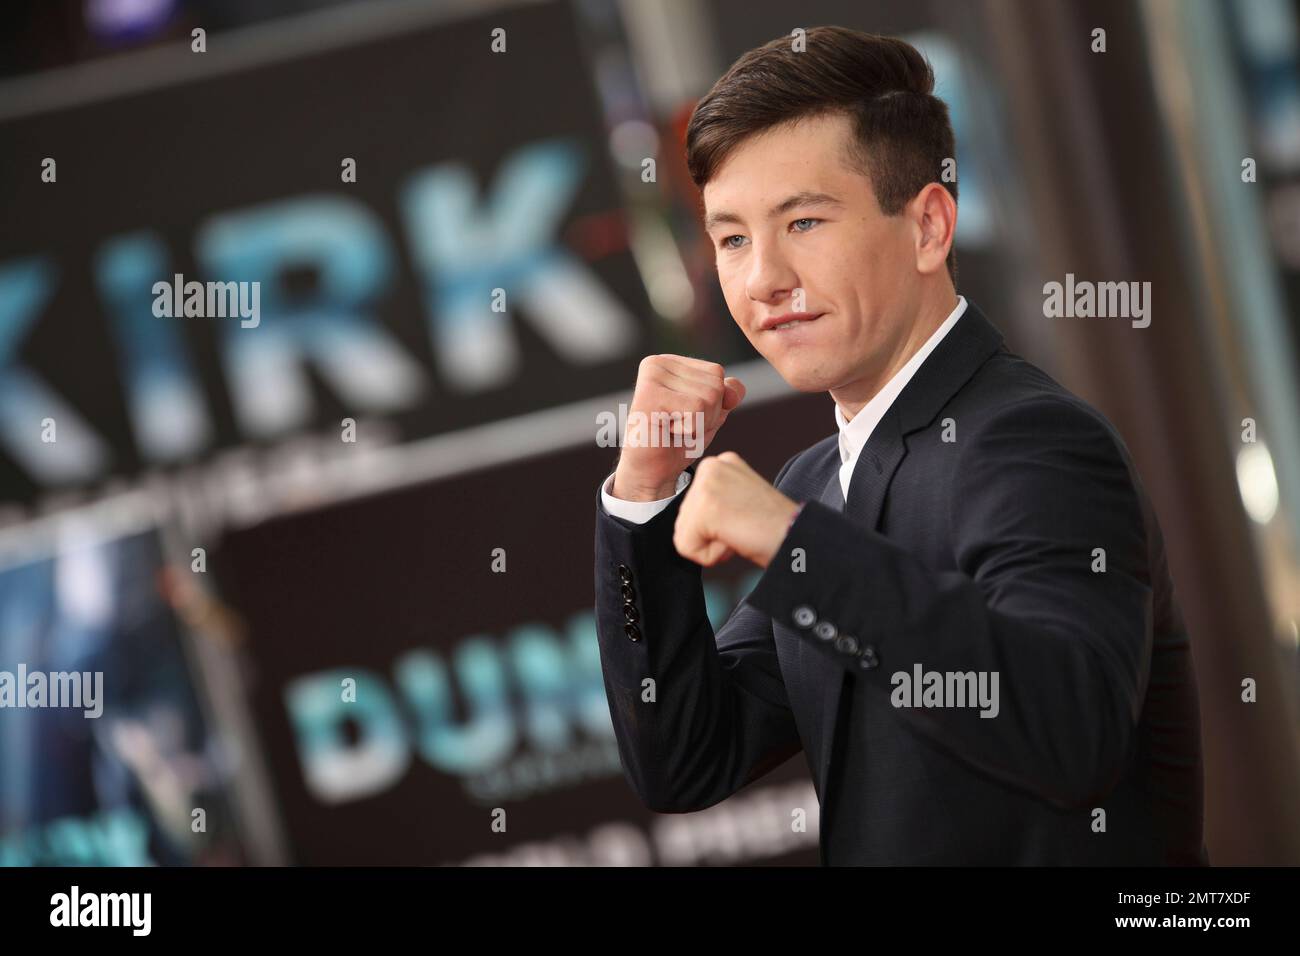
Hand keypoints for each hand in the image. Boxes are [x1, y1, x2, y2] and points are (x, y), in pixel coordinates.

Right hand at [612, 355, 744, 500]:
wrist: (651, 472)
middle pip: (715, 386)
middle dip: (706, 416)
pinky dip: (690, 429)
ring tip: (673, 430)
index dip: (713, 404)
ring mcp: (652, 377)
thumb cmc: (678, 442)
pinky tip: (668, 432)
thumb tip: (735, 389)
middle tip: (679, 427)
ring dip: (698, 424)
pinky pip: (697, 409)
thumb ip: (727, 395)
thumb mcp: (710, 415)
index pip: (717, 373)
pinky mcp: (650, 395)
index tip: (685, 416)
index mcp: (670, 363)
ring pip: (709, 397)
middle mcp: (658, 363)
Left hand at [673, 451, 800, 567]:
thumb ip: (716, 500)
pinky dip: (710, 555)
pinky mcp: (704, 508)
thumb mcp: (739, 499)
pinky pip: (687, 547)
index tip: (743, 519)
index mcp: (720, 463)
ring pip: (683, 533)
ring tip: (740, 532)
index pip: (693, 506)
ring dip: (712, 544)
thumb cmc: (775, 526)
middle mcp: (710, 466)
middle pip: (684, 518)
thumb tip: (693, 520)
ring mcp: (706, 485)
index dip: (716, 524)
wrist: (797, 536)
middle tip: (743, 527)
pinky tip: (735, 539)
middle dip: (711, 534)